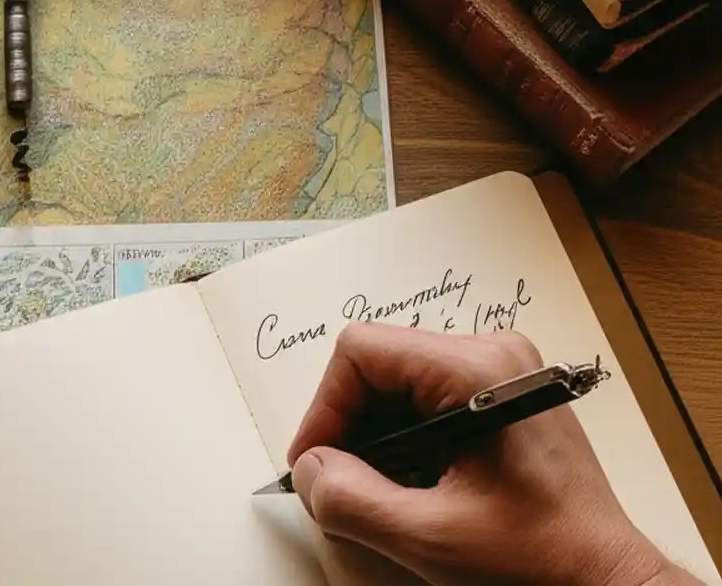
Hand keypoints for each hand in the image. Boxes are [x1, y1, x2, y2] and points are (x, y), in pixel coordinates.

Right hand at [287, 322, 702, 585]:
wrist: (606, 582)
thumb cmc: (542, 558)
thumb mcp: (430, 538)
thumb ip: (351, 499)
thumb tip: (308, 470)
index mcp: (478, 371)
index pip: (362, 353)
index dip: (325, 409)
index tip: (315, 464)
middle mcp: (492, 355)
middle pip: (377, 366)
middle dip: (347, 428)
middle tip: (337, 487)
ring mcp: (500, 374)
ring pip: (397, 384)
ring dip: (373, 439)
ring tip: (374, 494)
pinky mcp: (501, 398)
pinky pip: (425, 400)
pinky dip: (401, 442)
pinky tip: (408, 488)